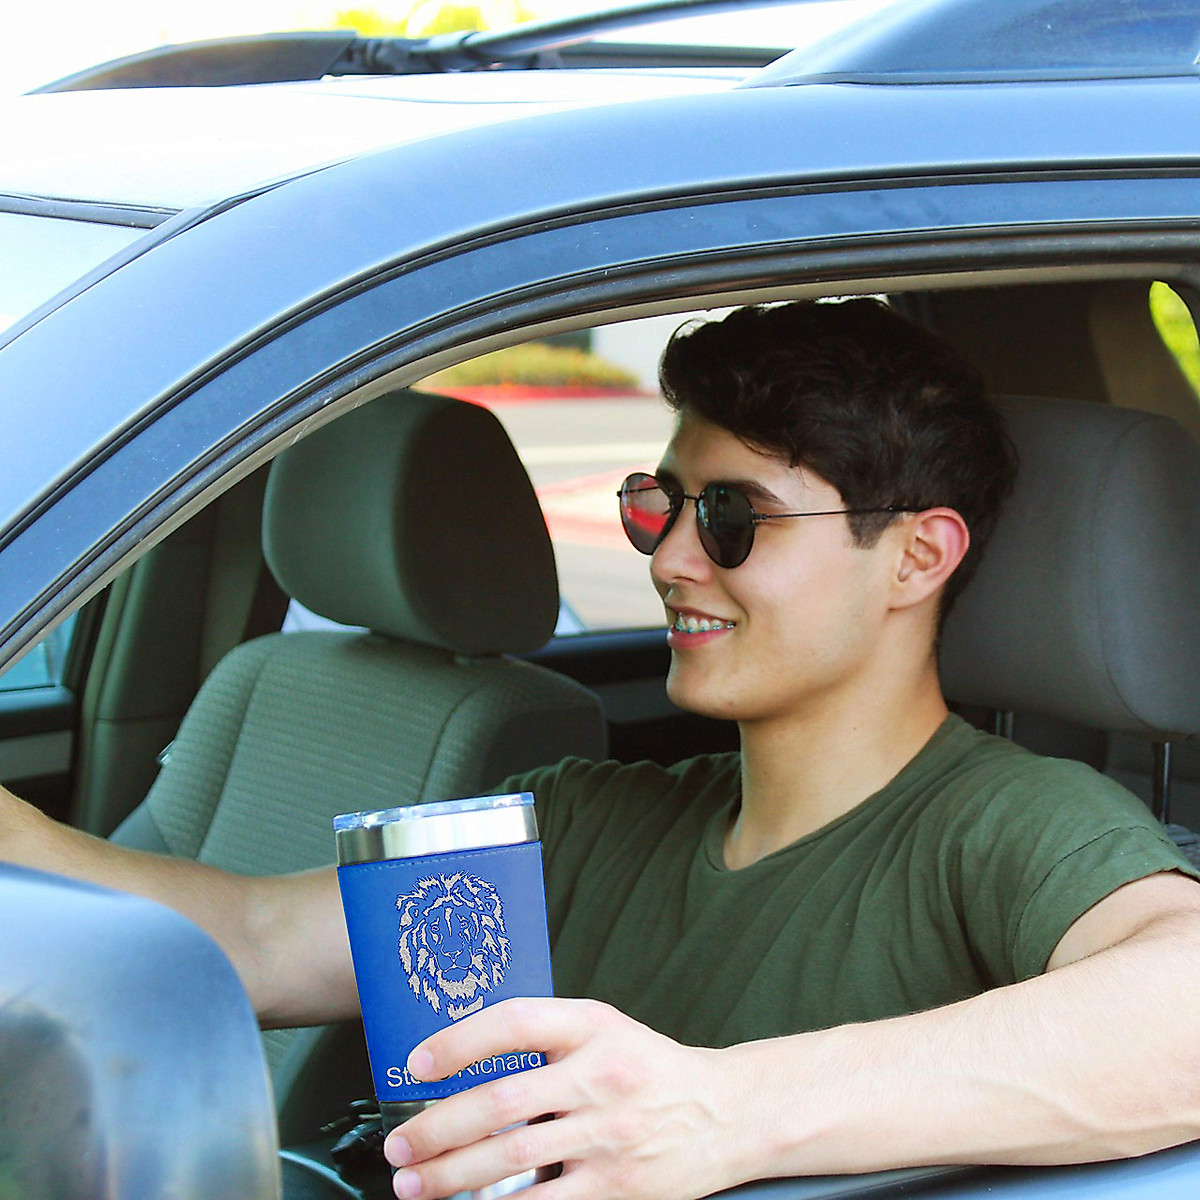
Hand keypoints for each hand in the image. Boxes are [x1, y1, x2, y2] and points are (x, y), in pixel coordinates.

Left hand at [383, 996, 751, 1198]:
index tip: (417, 1063)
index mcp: (592, 1025)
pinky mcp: (617, 1186)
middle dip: (436, 1128)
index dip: (459, 1041)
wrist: (726, 1113)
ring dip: (451, 1176)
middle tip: (399, 1146)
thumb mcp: (605, 1030)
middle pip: (501, 1101)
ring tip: (416, 1184)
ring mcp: (609, 1134)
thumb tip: (463, 1057)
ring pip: (512, 1160)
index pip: (514, 1022)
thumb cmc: (650, 1067)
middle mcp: (600, 1075)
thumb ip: (546, 1038)